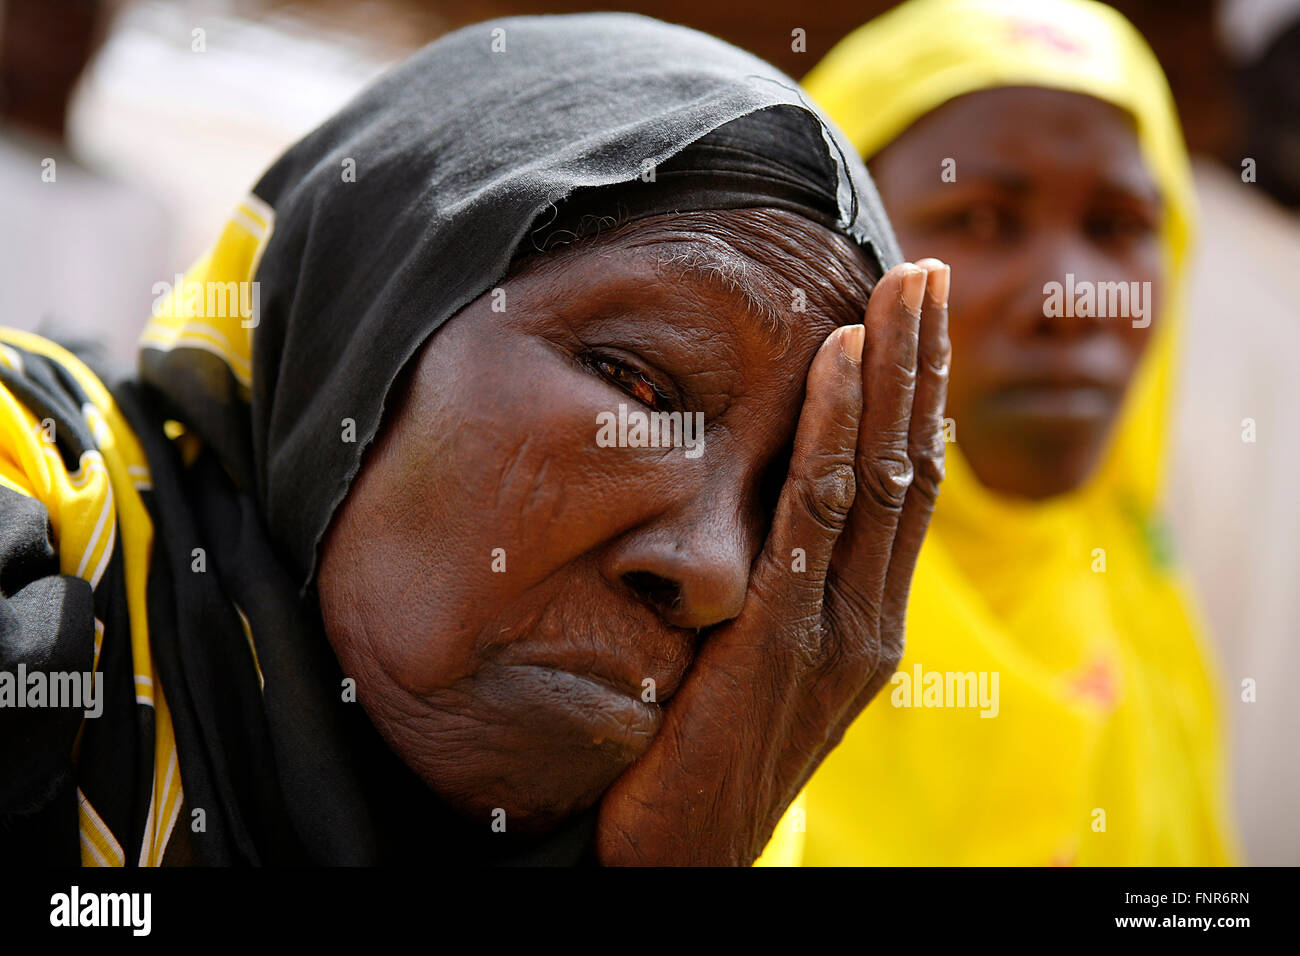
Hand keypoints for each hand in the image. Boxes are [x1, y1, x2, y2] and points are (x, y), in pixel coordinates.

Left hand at [595, 259, 950, 864]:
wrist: (680, 853)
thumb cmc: (707, 752)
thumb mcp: (757, 665)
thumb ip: (778, 593)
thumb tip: (758, 516)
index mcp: (869, 621)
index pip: (908, 490)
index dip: (919, 399)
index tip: (915, 319)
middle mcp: (873, 620)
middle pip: (915, 466)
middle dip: (924, 365)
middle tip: (930, 271)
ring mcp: (842, 631)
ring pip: (883, 477)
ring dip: (894, 374)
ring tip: (901, 288)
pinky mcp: (789, 641)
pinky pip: (819, 516)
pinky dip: (836, 431)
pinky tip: (837, 361)